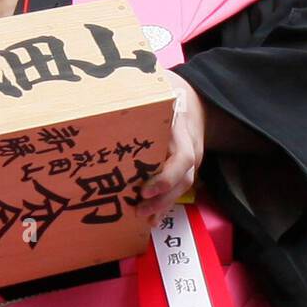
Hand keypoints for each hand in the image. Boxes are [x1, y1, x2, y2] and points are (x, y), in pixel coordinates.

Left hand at [135, 69, 205, 225]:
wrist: (197, 100)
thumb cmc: (169, 91)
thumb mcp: (159, 86)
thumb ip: (141, 89)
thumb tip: (110, 86)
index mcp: (181, 128)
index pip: (183, 158)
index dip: (166, 177)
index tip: (145, 189)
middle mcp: (190, 146)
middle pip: (183, 179)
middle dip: (163, 198)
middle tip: (138, 210)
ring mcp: (190, 159)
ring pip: (183, 187)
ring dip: (163, 205)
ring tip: (141, 218)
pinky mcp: (184, 168)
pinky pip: (177, 188)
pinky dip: (165, 205)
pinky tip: (150, 220)